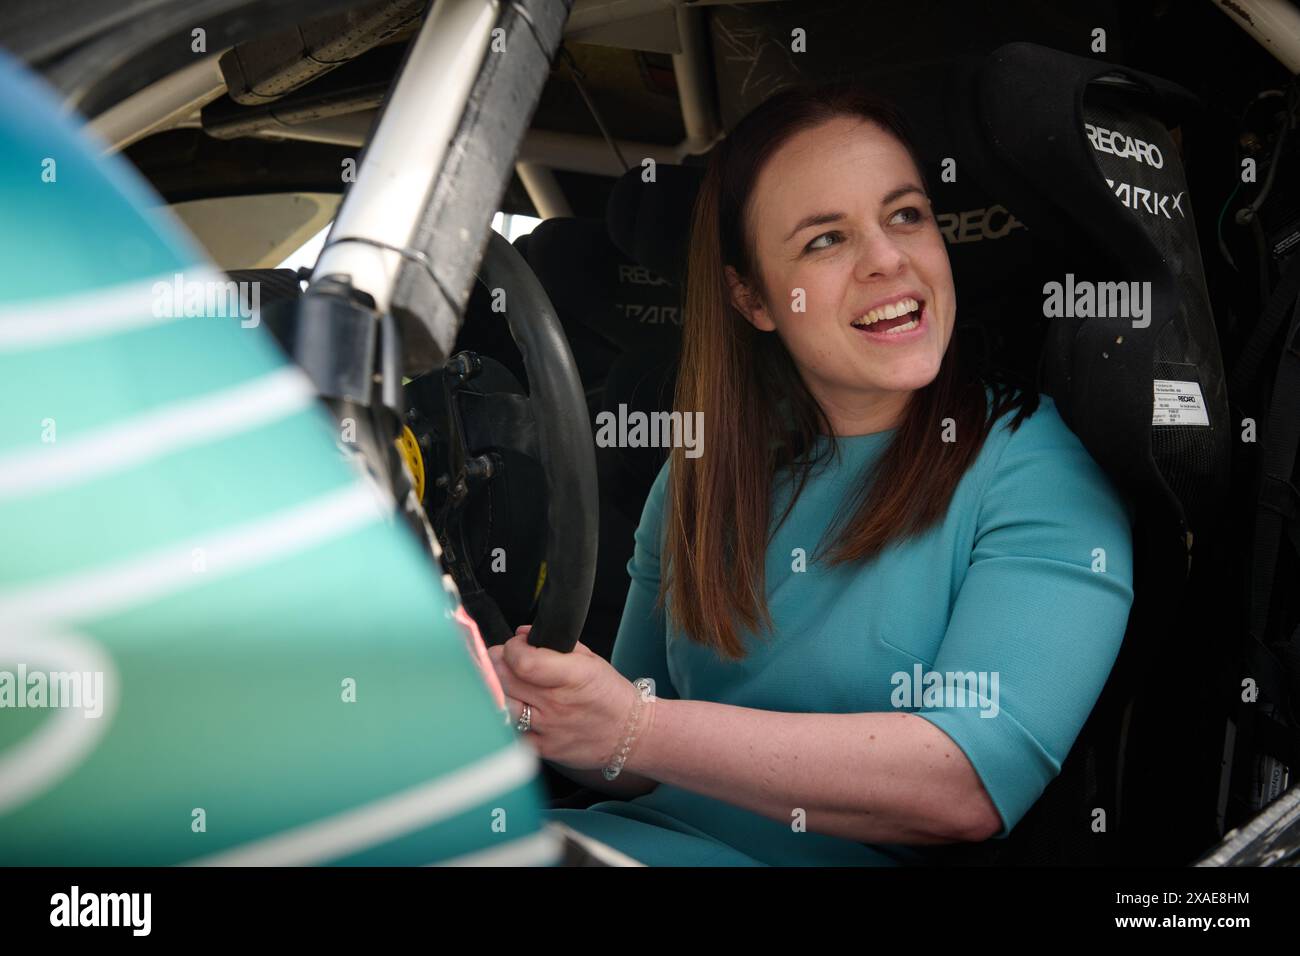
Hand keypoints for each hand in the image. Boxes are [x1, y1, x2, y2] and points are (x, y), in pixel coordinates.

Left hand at [488, 625, 637, 770]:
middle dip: (498, 663)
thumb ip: (555, 644)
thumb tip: (523, 634)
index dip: (511, 649)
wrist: (630, 734)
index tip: (515, 645)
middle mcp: (557, 703)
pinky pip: (511, 732)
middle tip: (503, 660)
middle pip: (505, 680)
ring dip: (498, 690)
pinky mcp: (543, 749)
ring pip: (503, 705)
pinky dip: (507, 718)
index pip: (523, 661)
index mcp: (573, 675)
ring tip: (506, 683)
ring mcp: (549, 728)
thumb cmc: (611, 695)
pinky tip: (515, 709)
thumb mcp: (590, 659)